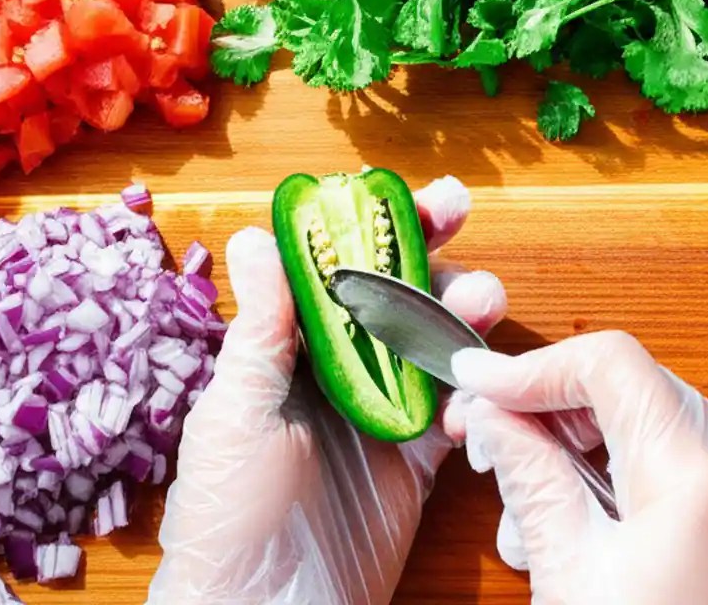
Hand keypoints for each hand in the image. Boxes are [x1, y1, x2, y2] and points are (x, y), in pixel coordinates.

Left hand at [148, 176, 507, 604]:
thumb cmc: (227, 515)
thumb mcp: (236, 412)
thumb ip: (263, 329)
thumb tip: (261, 236)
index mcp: (284, 350)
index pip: (332, 268)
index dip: (370, 224)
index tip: (410, 192)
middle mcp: (335, 372)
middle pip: (392, 293)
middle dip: (428, 249)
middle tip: (457, 214)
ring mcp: (380, 412)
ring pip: (432, 342)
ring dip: (460, 312)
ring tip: (481, 302)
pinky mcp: (416, 461)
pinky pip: (457, 411)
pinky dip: (475, 392)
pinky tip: (477, 389)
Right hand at [445, 332, 707, 604]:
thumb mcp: (570, 575)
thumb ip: (529, 477)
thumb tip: (491, 415)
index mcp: (700, 477)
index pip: (610, 364)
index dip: (532, 367)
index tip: (475, 381)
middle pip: (630, 387)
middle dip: (549, 409)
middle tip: (484, 437)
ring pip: (650, 423)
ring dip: (576, 447)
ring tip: (523, 509)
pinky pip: (677, 464)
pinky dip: (617, 476)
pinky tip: (572, 526)